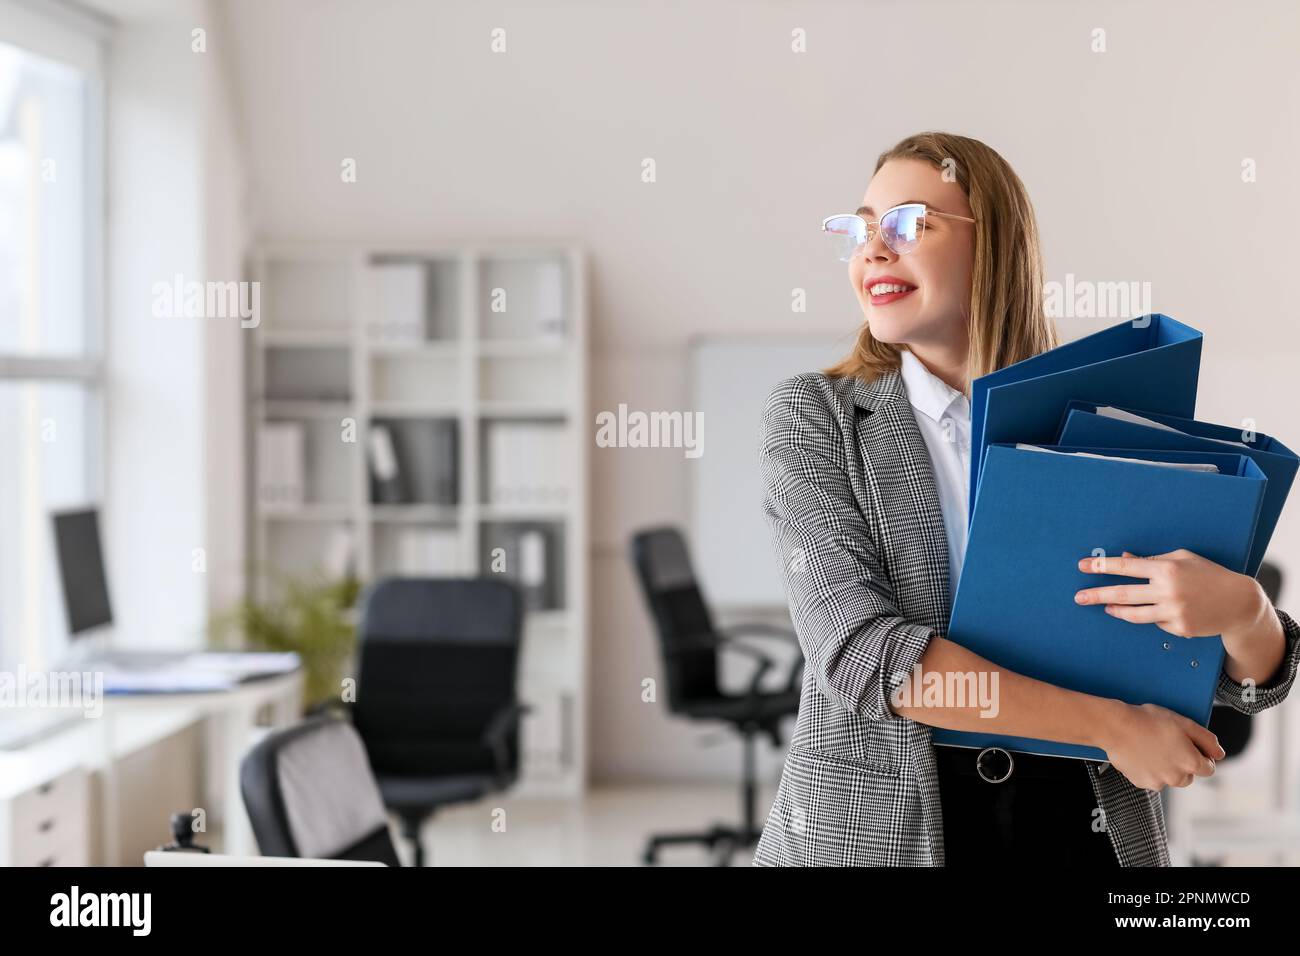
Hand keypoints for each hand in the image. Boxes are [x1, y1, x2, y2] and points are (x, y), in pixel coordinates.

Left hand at [1074, 549, 1265, 639]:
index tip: (1082, 565)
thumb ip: (1152, 560)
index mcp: (1167, 569)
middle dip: (1096, 595)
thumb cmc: (1209, 574)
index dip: (1101, 566)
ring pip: (1134, 615)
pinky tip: (1161, 611)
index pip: (1125, 567)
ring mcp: (1173, 613)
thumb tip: (1125, 558)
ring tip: (1105, 608)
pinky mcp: (1179, 629)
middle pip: (1122, 595)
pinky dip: (1153, 616)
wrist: (1239, 603)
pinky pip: (1156, 623)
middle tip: (1078, 597)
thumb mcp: (1182, 559)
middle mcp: (1167, 592)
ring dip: (1115, 611)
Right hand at [1096, 699, 1223, 791]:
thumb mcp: (1184, 723)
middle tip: (1168, 745)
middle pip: (1189, 776)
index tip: (1189, 746)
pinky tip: (1141, 754)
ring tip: (1152, 748)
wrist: (1115, 727)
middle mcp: (1177, 777)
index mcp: (1191, 763)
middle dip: (1183, 763)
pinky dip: (1149, 770)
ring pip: (1170, 778)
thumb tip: (1219, 754)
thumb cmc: (1148, 721)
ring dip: (1166, 768)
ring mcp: (1158, 782)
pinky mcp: (1141, 782)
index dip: (1201, 756)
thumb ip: (1208, 740)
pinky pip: (1151, 779)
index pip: (1208, 768)